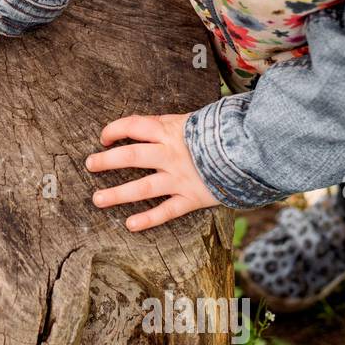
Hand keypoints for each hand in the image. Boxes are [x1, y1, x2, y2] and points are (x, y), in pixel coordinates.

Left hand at [85, 114, 220, 230]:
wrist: (254, 150)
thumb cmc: (223, 133)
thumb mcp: (195, 119)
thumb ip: (170, 125)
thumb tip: (148, 126)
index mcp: (170, 131)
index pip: (133, 126)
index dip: (114, 129)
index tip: (104, 137)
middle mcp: (171, 154)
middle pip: (130, 156)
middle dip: (106, 161)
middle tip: (90, 165)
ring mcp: (180, 178)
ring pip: (142, 187)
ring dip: (117, 194)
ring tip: (97, 199)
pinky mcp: (192, 198)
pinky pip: (166, 211)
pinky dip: (148, 219)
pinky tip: (130, 225)